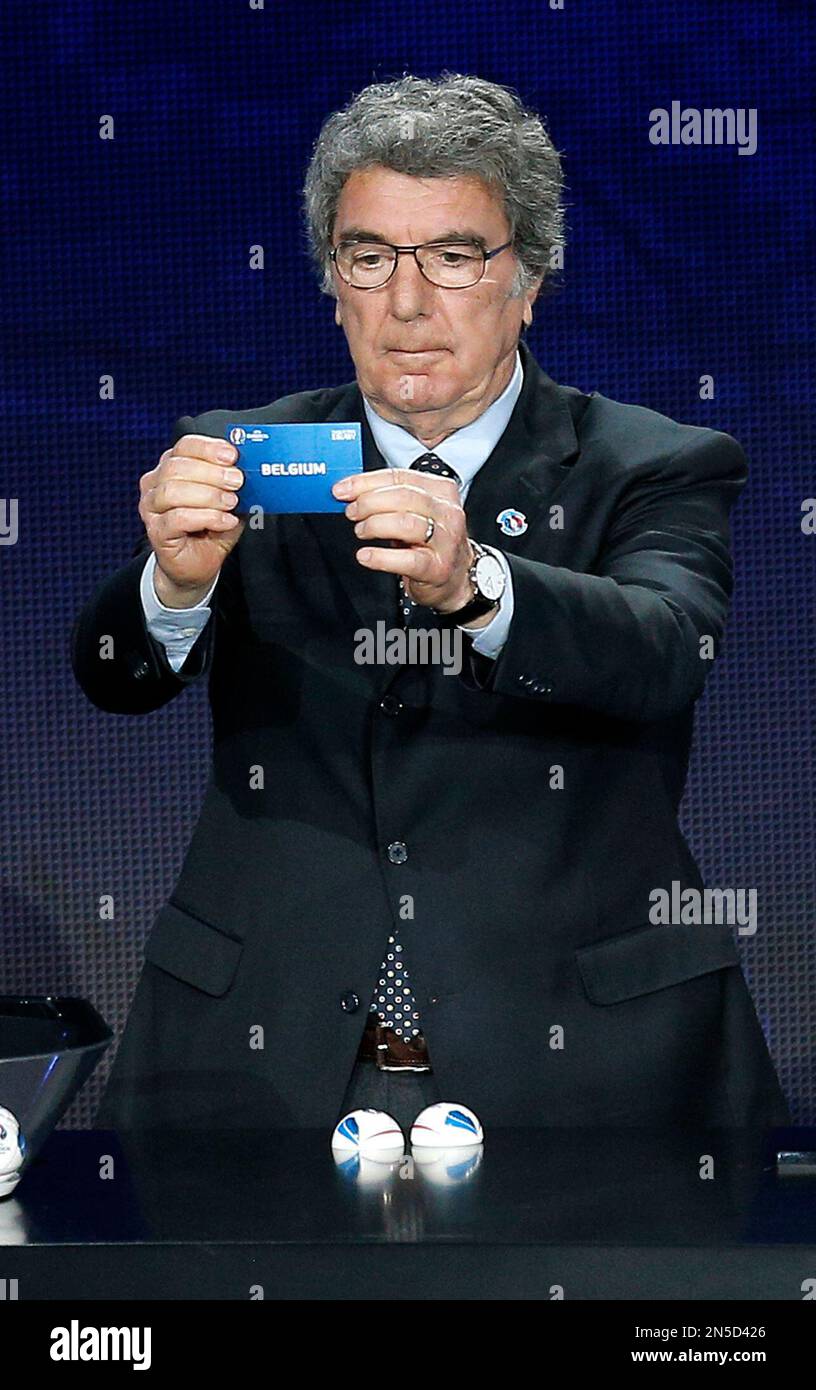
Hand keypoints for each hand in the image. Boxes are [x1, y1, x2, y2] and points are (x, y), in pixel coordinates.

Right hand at [138, 435, 245, 603]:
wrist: (196, 566)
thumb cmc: (209, 531)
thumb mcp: (227, 502)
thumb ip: (233, 484)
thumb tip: (250, 469)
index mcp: (170, 469)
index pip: (184, 447)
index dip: (208, 447)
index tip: (232, 456)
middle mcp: (155, 485)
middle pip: (177, 467)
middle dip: (212, 472)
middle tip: (237, 481)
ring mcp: (152, 509)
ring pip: (173, 491)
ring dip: (209, 495)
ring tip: (231, 503)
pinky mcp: (157, 532)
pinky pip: (178, 518)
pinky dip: (207, 517)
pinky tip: (225, 521)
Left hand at [333, 467, 474, 612]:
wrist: (456, 577)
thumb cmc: (430, 542)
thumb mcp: (416, 512)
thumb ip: (389, 497)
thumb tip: (351, 491)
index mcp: (441, 491)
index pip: (400, 476)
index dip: (366, 481)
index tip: (343, 489)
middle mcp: (447, 512)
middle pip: (403, 496)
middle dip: (369, 502)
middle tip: (351, 512)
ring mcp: (445, 541)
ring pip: (405, 523)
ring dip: (374, 525)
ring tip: (361, 531)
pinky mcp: (438, 567)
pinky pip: (406, 559)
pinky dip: (380, 557)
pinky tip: (365, 556)